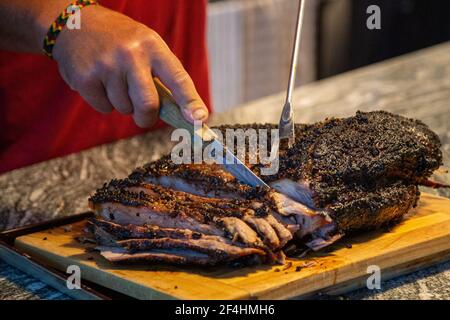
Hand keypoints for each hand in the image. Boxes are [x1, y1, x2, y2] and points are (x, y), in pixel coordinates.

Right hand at [52, 5, 208, 127]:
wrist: (75, 24)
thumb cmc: (120, 41)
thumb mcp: (146, 46)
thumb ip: (163, 76)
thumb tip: (183, 114)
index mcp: (153, 46)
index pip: (178, 78)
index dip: (190, 102)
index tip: (199, 119)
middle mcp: (131, 54)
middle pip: (148, 104)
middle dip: (147, 117)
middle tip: (143, 116)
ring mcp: (107, 65)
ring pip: (124, 108)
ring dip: (122, 104)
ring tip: (113, 81)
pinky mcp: (85, 78)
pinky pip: (104, 108)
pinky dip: (104, 102)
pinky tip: (99, 82)